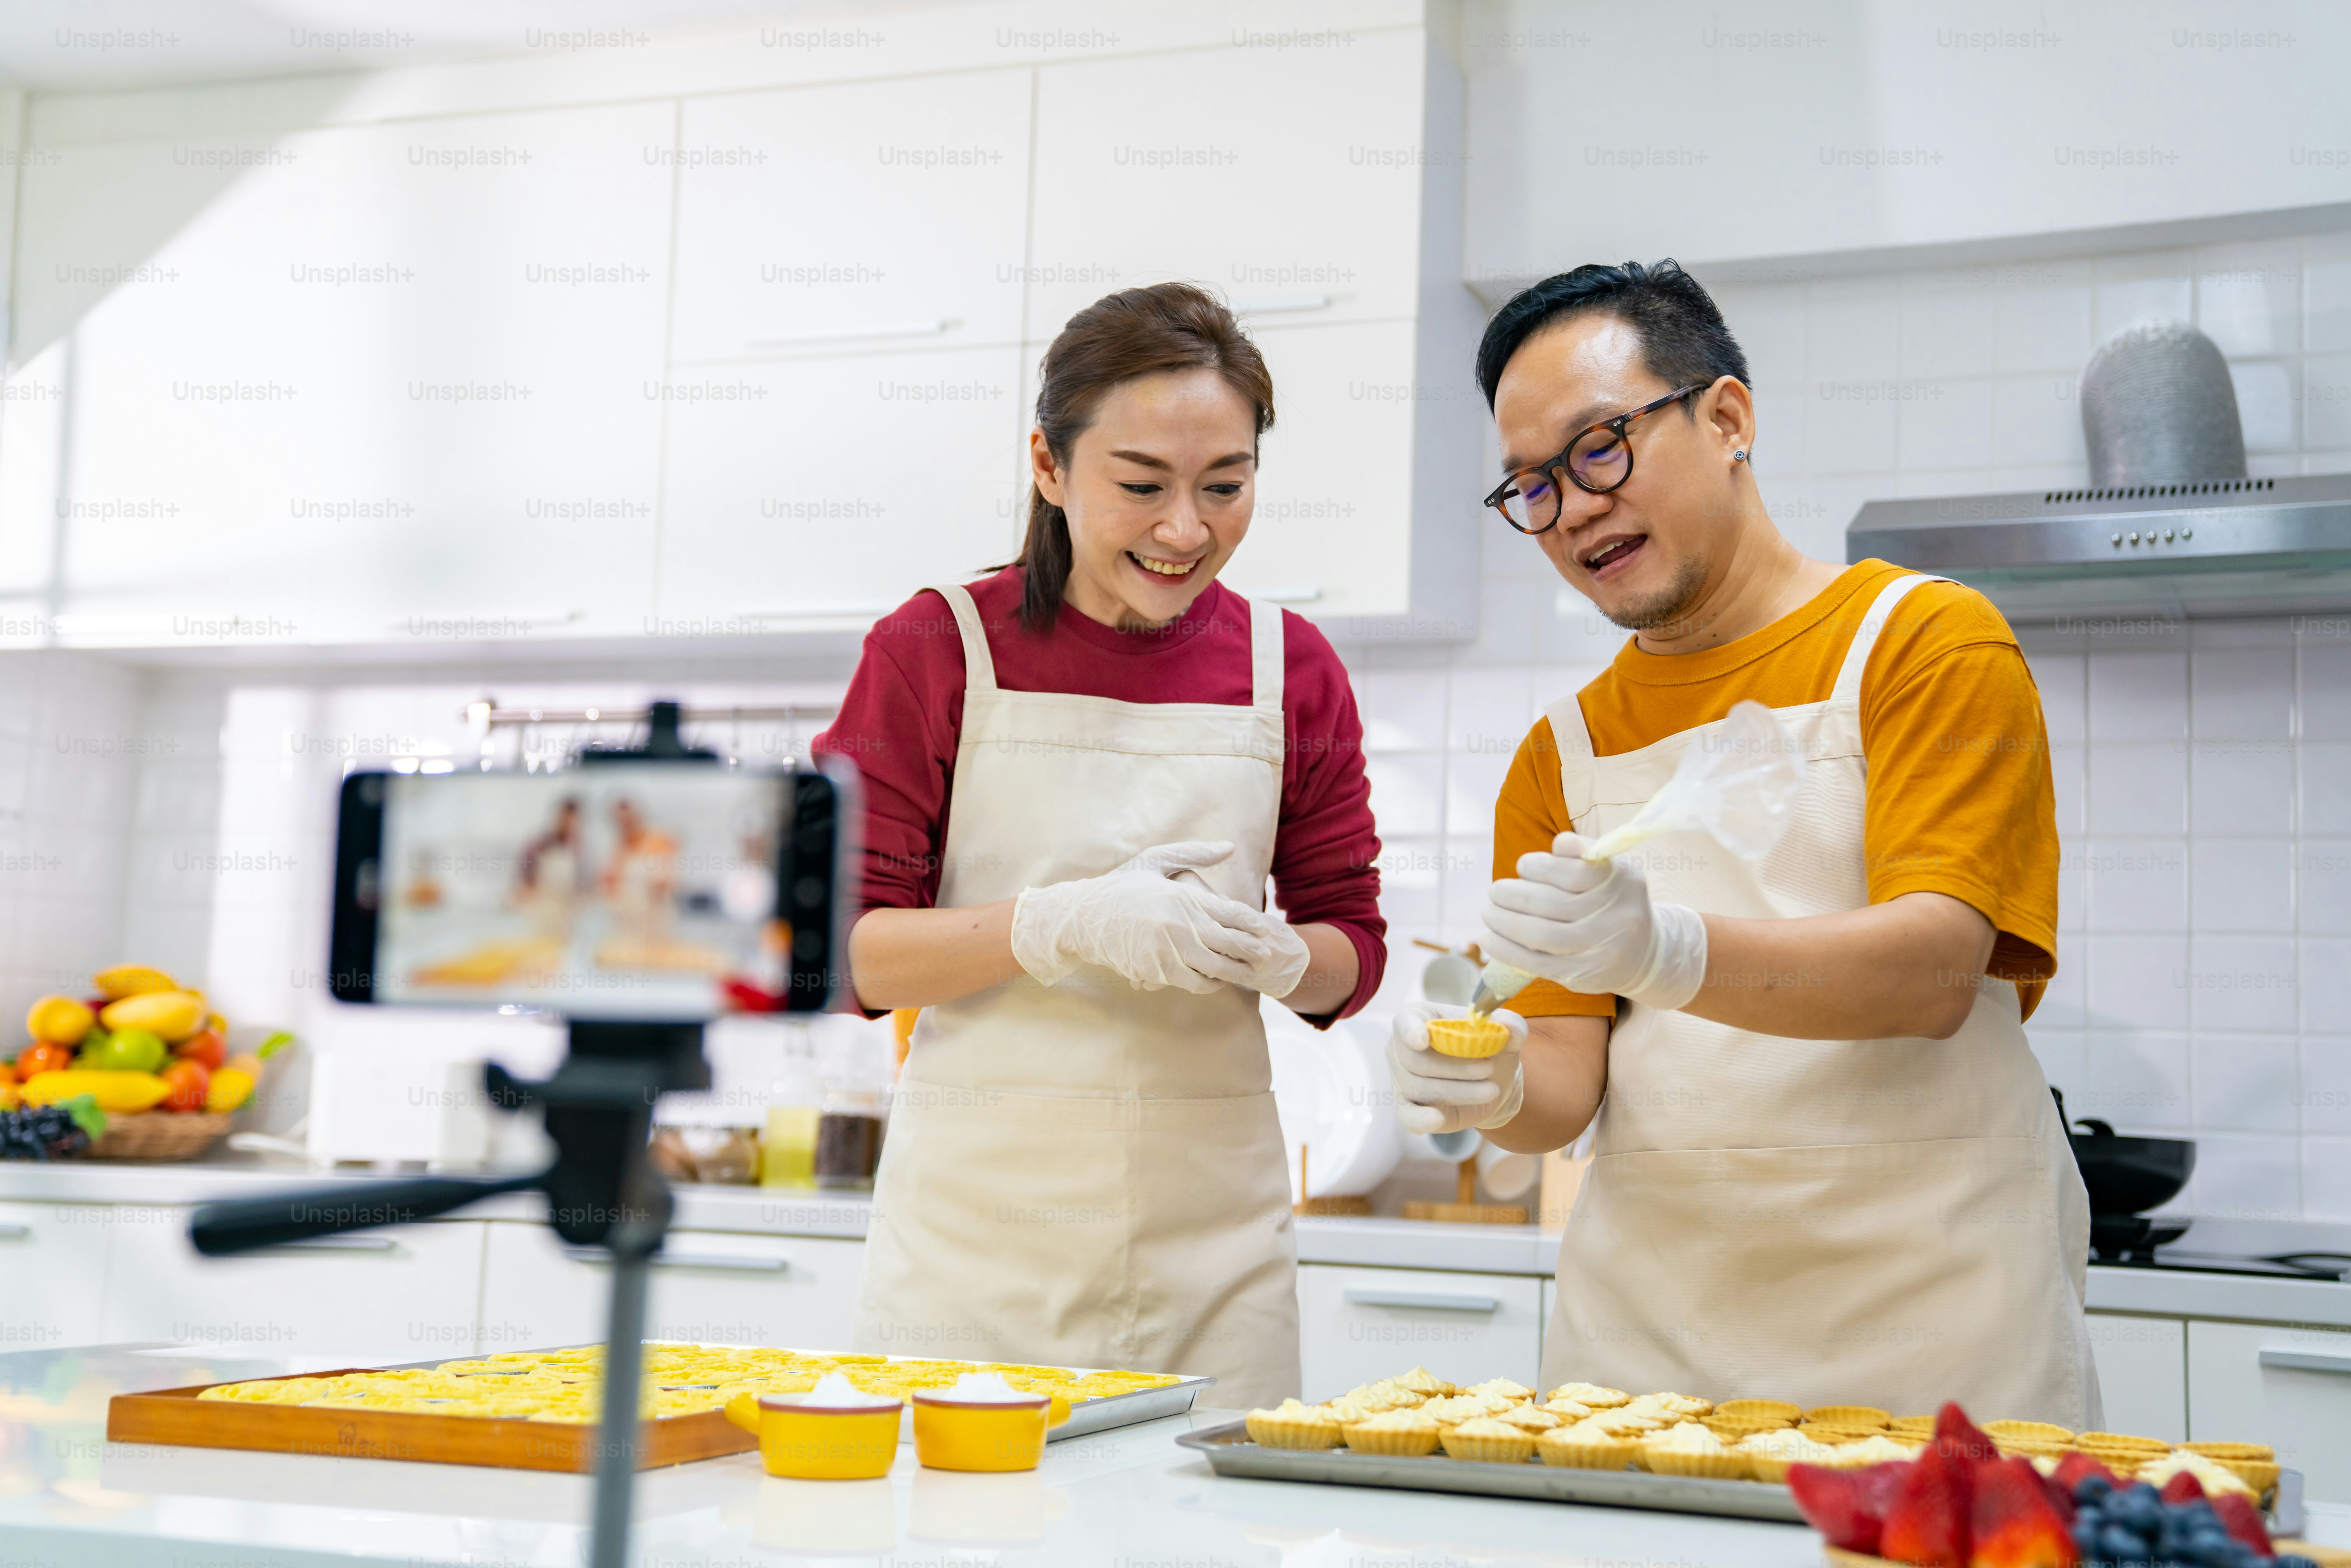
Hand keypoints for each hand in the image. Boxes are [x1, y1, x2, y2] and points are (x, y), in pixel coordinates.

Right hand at [1010, 841, 1292, 995]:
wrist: (1083, 918)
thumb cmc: (1120, 886)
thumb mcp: (1155, 860)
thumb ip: (1194, 854)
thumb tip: (1229, 848)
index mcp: (1184, 895)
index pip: (1232, 912)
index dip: (1254, 923)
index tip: (1266, 929)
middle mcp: (1181, 924)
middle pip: (1232, 943)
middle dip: (1252, 950)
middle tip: (1266, 955)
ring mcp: (1170, 950)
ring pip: (1216, 967)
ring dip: (1236, 972)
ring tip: (1249, 973)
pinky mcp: (1157, 970)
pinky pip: (1193, 982)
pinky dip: (1208, 984)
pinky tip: (1215, 981)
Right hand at [1386, 1002, 1525, 1136]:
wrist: (1492, 1081)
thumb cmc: (1489, 1048)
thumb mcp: (1505, 1034)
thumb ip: (1511, 1026)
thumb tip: (1511, 1028)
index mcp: (1420, 1019)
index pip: (1405, 1021)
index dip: (1410, 1030)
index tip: (1423, 1040)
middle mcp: (1402, 1049)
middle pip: (1415, 1061)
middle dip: (1455, 1067)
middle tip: (1489, 1069)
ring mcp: (1402, 1080)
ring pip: (1419, 1088)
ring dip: (1459, 1091)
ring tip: (1491, 1090)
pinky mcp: (1410, 1109)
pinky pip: (1408, 1117)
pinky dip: (1421, 1119)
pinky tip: (1436, 1120)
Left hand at [1480, 831, 1707, 1010]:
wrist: (1644, 955)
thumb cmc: (1613, 903)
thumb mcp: (1610, 871)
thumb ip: (1583, 853)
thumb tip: (1557, 844)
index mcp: (1622, 882)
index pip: (1573, 870)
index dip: (1540, 866)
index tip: (1523, 866)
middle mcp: (1616, 917)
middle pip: (1551, 904)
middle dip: (1512, 895)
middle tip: (1494, 891)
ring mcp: (1601, 950)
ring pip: (1541, 935)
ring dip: (1504, 922)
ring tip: (1488, 912)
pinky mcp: (1583, 977)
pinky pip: (1537, 964)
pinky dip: (1506, 951)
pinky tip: (1487, 939)